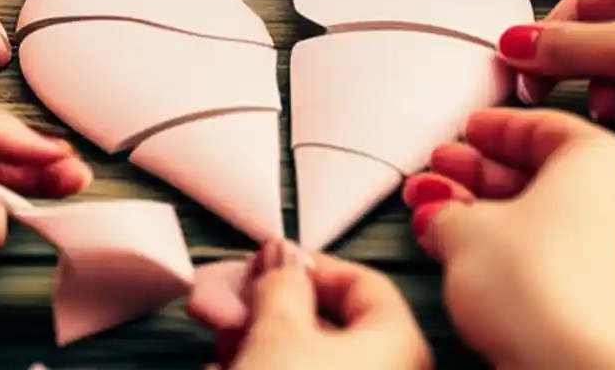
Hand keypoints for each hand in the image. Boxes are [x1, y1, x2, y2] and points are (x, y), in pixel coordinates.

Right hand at [190, 241, 430, 369]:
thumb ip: (279, 282)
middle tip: (222, 296)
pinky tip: (221, 369)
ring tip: (213, 332)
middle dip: (263, 304)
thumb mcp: (278, 331)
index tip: (264, 260)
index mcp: (401, 345)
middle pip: (326, 323)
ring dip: (253, 339)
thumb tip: (280, 256)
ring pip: (306, 359)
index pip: (362, 281)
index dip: (306, 264)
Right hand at [403, 109, 614, 369]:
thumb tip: (440, 216)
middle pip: (543, 173)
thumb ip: (446, 210)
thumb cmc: (545, 290)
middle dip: (480, 175)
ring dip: (489, 216)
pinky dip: (514, 253)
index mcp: (603, 161)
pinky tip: (470, 260)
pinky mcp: (613, 300)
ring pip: (547, 219)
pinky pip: (558, 258)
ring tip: (438, 217)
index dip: (495, 128)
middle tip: (439, 173)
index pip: (543, 126)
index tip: (468, 130)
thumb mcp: (465, 230)